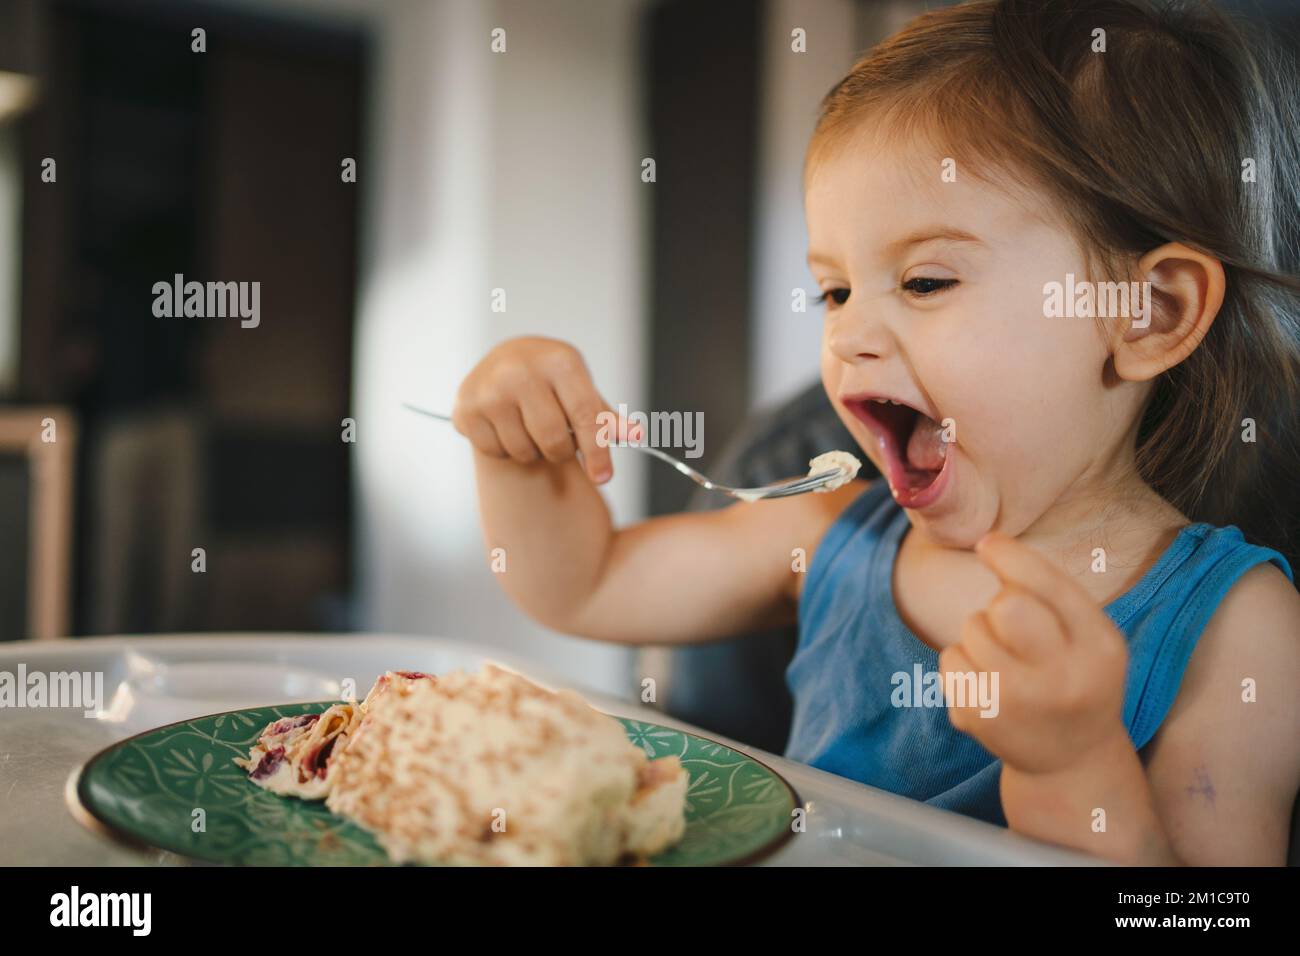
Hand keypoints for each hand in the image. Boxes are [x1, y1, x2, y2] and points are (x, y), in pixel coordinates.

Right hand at [452, 336, 635, 483]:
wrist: (505, 359)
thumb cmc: (552, 378)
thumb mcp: (582, 387)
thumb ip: (606, 417)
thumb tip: (637, 435)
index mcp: (560, 361)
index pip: (586, 416)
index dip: (597, 452)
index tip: (604, 478)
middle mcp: (521, 371)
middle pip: (554, 441)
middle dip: (562, 451)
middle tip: (559, 440)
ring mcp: (489, 389)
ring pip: (524, 451)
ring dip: (533, 451)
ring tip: (530, 427)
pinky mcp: (466, 407)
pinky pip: (495, 452)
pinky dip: (505, 448)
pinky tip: (505, 426)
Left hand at [938, 531, 1129, 774]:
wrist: (1071, 759)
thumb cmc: (1077, 676)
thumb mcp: (1091, 636)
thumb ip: (1052, 592)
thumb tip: (988, 542)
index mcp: (1099, 648)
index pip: (1048, 586)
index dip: (1012, 557)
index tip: (987, 543)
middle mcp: (1063, 679)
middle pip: (1006, 605)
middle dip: (1002, 604)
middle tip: (1013, 627)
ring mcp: (1017, 704)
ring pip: (973, 628)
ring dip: (980, 634)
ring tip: (1006, 662)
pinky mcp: (979, 719)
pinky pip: (949, 658)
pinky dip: (961, 662)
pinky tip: (987, 685)